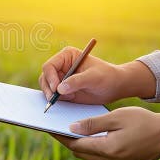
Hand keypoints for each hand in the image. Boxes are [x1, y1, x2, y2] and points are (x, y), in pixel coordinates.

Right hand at [38, 47, 156, 104]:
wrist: (115, 86)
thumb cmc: (107, 76)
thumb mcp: (93, 77)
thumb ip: (76, 81)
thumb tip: (59, 89)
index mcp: (66, 56)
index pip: (49, 66)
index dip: (50, 78)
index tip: (56, 88)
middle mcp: (61, 66)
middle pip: (45, 77)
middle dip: (48, 89)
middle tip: (54, 99)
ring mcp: (61, 79)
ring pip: (47, 88)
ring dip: (52, 96)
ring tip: (67, 100)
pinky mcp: (64, 90)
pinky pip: (54, 96)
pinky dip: (56, 101)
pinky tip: (67, 102)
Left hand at [50, 107, 159, 159]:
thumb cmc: (143, 121)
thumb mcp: (116, 117)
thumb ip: (93, 124)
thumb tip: (71, 128)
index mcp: (110, 149)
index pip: (77, 145)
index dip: (62, 136)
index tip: (50, 127)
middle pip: (82, 153)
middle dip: (69, 141)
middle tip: (58, 127)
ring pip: (91, 157)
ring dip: (82, 145)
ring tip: (72, 131)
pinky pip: (102, 159)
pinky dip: (94, 149)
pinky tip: (91, 137)